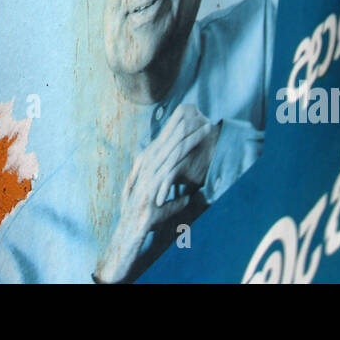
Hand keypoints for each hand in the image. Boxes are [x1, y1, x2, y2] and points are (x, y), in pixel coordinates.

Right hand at [95, 105, 220, 282]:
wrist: (133, 228)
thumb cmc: (147, 218)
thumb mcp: (164, 208)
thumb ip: (174, 201)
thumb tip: (185, 200)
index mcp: (151, 167)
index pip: (167, 144)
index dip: (179, 131)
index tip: (192, 119)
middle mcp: (150, 164)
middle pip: (170, 140)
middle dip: (185, 125)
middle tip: (199, 110)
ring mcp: (153, 170)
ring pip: (174, 147)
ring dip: (190, 135)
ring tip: (205, 124)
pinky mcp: (156, 178)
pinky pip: (173, 160)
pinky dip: (185, 150)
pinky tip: (196, 142)